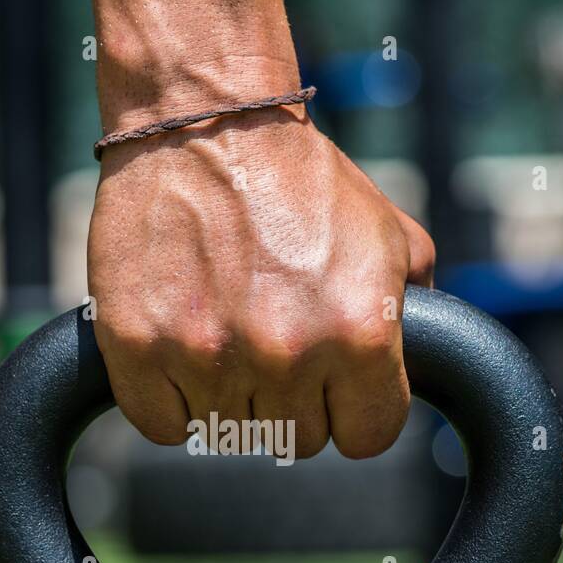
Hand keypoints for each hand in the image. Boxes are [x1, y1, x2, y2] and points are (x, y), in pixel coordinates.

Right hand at [87, 108, 434, 458]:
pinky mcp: (137, 348)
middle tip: (273, 341)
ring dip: (231, 397)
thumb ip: (416, 313)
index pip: (368, 437)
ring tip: (227, 329)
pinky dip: (171, 400)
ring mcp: (206, 355)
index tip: (336, 385)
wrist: (205, 122)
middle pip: (297, 440)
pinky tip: (183, 349)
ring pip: (229, 435)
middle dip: (292, 401)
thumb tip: (425, 367)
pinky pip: (163, 425)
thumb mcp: (390, 234)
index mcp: (358, 331)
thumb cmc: (300, 179)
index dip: (354, 410)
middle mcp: (285, 353)